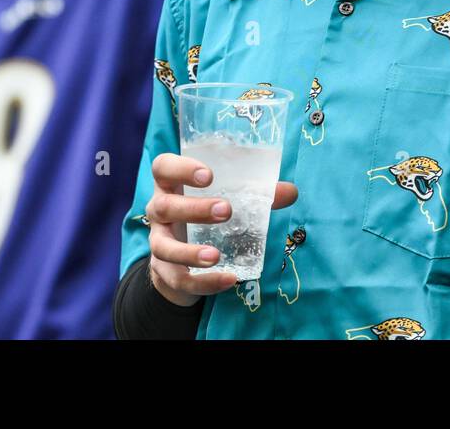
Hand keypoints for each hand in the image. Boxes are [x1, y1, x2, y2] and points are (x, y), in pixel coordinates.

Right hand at [145, 152, 298, 305]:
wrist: (181, 260)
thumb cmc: (206, 216)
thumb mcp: (228, 199)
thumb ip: (257, 194)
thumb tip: (291, 192)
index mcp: (171, 186)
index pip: (163, 167)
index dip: (180, 168)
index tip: (208, 175)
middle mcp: (158, 211)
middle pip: (164, 206)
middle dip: (194, 209)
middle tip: (226, 211)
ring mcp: (158, 242)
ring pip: (164, 247)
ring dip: (190, 252)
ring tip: (216, 255)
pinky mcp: (163, 271)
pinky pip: (178, 279)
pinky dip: (203, 282)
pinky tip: (227, 279)